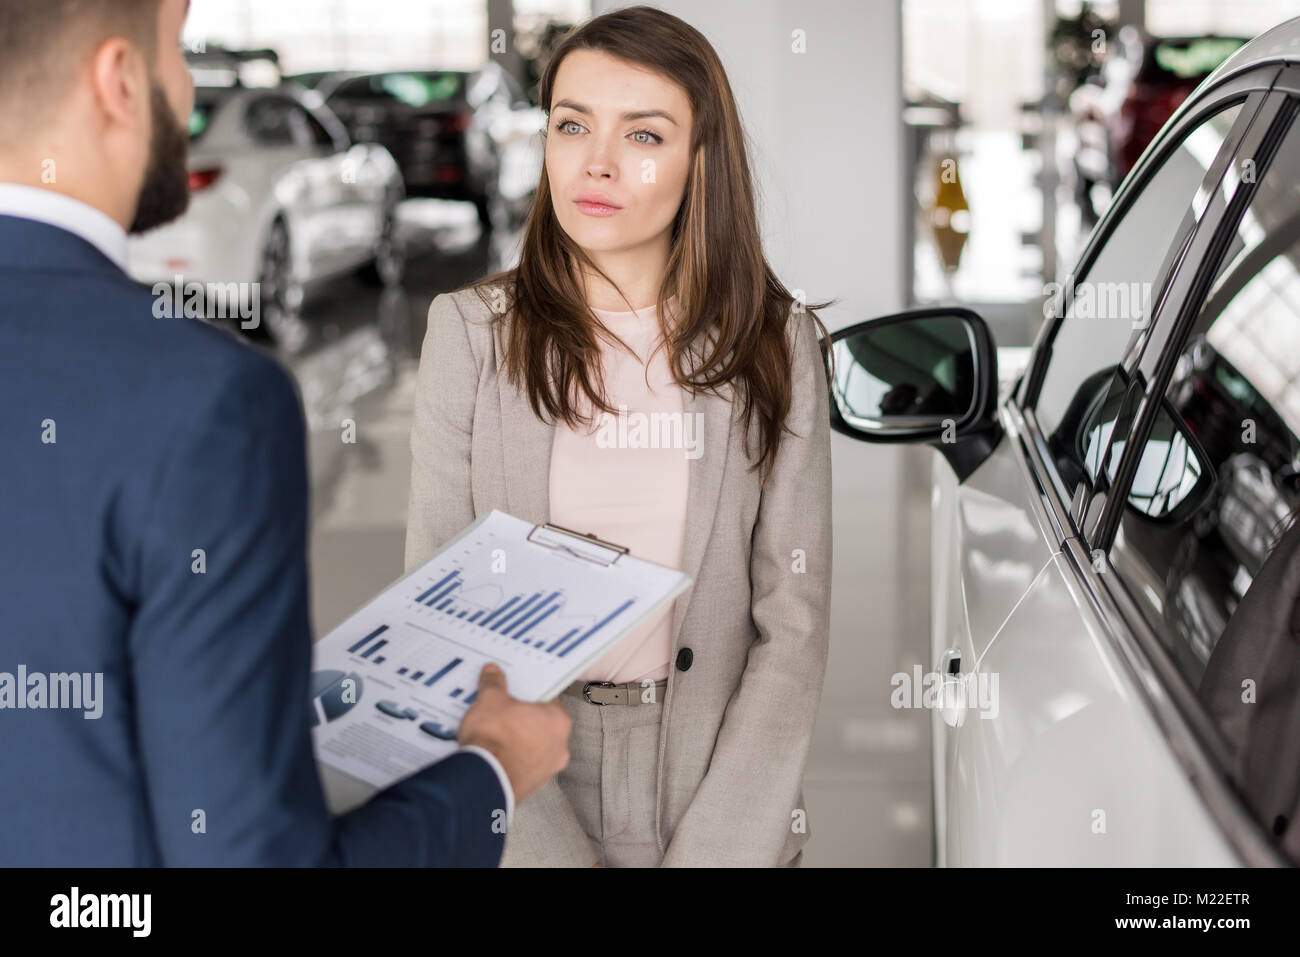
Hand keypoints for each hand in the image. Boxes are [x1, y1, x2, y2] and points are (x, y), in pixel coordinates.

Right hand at [458, 663, 570, 802]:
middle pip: (541, 725)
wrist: (482, 780)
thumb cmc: (494, 739)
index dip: (528, 695)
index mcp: (558, 721)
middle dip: (523, 719)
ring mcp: (547, 769)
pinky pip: (523, 766)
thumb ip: (494, 684)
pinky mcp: (532, 786)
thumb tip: (492, 672)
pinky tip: (494, 755)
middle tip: (503, 713)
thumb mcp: (490, 700)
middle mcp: (560, 746)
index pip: (547, 699)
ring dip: (518, 742)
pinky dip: (512, 761)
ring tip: (495, 735)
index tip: (515, 694)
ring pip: (534, 748)